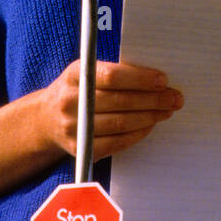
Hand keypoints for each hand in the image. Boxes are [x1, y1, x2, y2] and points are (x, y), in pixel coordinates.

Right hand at [39, 59, 183, 159]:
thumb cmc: (78, 89)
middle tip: (175, 98)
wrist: (45, 119)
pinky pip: (116, 143)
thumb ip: (115, 72)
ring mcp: (73, 127)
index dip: (140, 79)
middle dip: (153, 100)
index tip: (162, 80)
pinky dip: (137, 134)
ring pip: (120, 123)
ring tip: (167, 111)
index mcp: (75, 74)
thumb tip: (157, 80)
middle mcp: (70, 101)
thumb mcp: (87, 71)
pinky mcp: (80, 149)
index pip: (111, 76)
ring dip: (150, 117)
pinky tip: (150, 125)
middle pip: (120, 102)